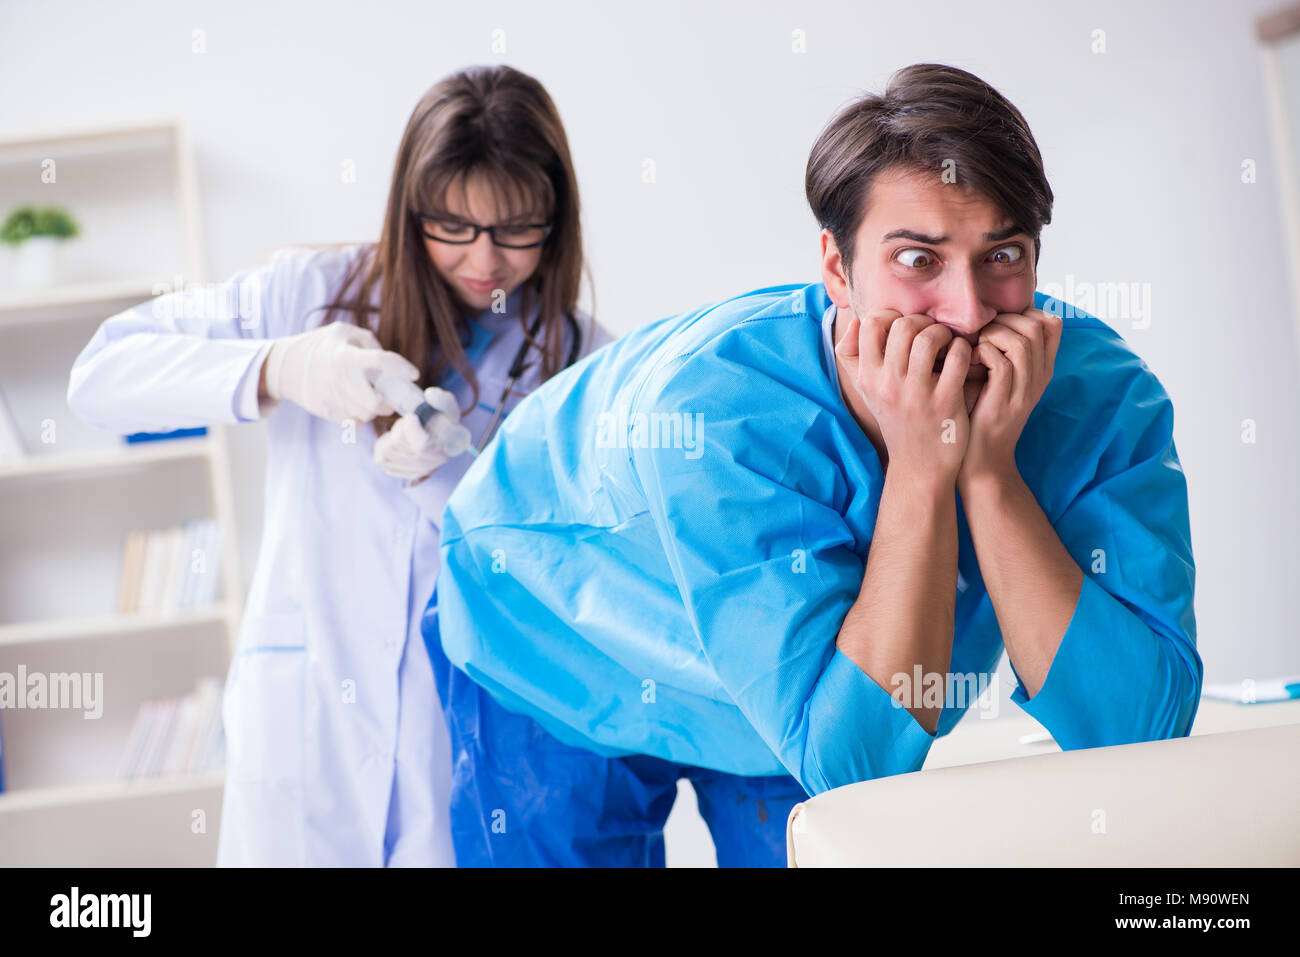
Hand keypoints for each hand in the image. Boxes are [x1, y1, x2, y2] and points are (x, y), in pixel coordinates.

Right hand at [263, 321, 417, 423]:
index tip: (414, 375)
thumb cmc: (322, 345)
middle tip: (389, 397)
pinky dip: (361, 415)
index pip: (382, 362)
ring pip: (366, 415)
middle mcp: (339, 378)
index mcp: (346, 355)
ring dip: (374, 409)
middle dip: (388, 402)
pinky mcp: (325, 411)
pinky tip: (356, 403)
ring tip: (370, 397)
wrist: (285, 366)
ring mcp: (330, 397)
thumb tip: (390, 365)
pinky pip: (354, 421)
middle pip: (375, 403)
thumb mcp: (344, 331)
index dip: (402, 369)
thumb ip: (370, 343)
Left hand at [372, 386, 463, 480]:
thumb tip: (429, 394)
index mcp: (442, 451)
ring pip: (386, 451)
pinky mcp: (401, 472)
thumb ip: (442, 400)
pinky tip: (394, 440)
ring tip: (402, 431)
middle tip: (408, 422)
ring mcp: (413, 471)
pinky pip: (381, 459)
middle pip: (398, 444)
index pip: (420, 445)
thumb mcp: (449, 408)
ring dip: (391, 436)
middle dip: (399, 428)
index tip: (411, 416)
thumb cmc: (444, 421)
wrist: (442, 440)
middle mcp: (428, 465)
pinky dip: (383, 447)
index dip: (410, 427)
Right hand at [837, 309, 972, 484]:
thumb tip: (857, 322)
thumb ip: (853, 356)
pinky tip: (963, 358)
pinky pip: (957, 356)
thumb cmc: (897, 421)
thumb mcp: (869, 392)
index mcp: (868, 378)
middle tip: (933, 334)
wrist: (920, 467)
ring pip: (928, 337)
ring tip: (948, 344)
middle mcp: (888, 384)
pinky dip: (963, 349)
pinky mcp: (945, 401)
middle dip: (923, 322)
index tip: (906, 329)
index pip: (871, 324)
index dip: (891, 316)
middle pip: (902, 325)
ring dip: (943, 333)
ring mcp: (916, 393)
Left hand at [959, 307, 1062, 487]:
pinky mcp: (1004, 401)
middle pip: (1037, 325)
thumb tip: (987, 316)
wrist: (982, 459)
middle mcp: (1039, 377)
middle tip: (984, 335)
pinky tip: (969, 364)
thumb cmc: (981, 412)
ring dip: (992, 335)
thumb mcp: (999, 378)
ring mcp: (1024, 390)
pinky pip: (999, 362)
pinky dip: (980, 354)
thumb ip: (1002, 350)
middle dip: (1005, 320)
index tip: (1000, 324)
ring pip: (1021, 341)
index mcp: (1042, 368)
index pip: (1053, 323)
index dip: (1025, 313)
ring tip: (976, 349)